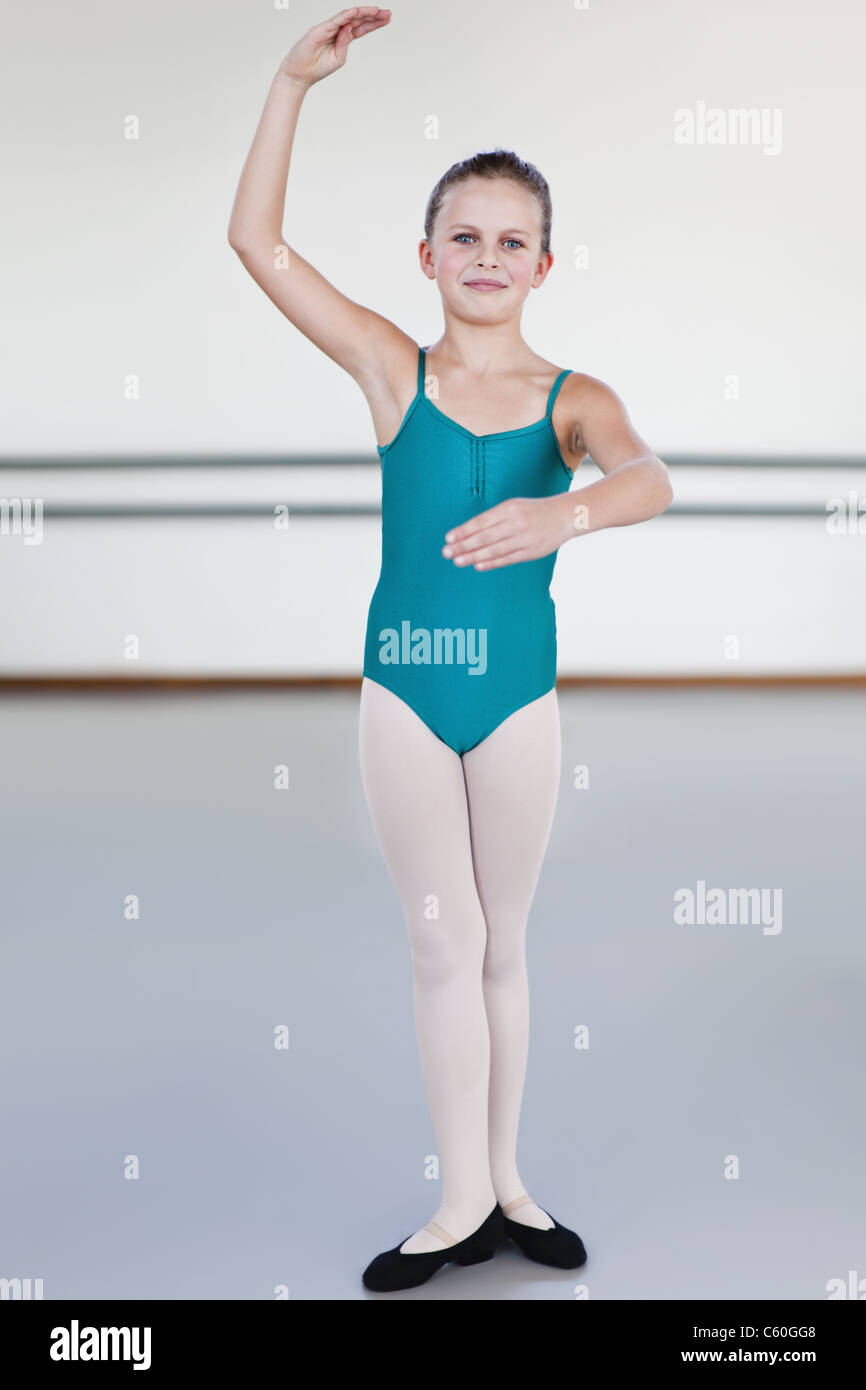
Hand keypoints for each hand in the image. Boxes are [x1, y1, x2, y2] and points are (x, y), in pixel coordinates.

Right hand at [279, 6, 390, 87]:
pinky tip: (356, 12)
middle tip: (388, 12)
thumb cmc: (318, 67)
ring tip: (377, 10)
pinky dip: (346, 16)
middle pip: (358, 20)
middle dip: (373, 16)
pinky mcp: (320, 30)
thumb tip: (350, 26)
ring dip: (363, 13)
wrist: (301, 73)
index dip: (374, 23)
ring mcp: (329, 28)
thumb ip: (345, 43)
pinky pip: (335, 21)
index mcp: (343, 39)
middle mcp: (338, 31)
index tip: (387, 18)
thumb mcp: (339, 58)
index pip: (361, 28)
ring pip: (349, 17)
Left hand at [442, 495, 570, 570]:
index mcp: (509, 509)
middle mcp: (516, 523)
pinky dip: (491, 563)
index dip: (464, 531)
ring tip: (457, 561)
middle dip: (464, 545)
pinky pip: (508, 559)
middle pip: (485, 537)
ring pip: (494, 549)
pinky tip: (477, 566)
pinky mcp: (531, 552)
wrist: (565, 516)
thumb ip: (494, 519)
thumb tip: (468, 534)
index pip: (482, 522)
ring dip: (474, 556)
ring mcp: (524, 538)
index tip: (448, 538)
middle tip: (446, 553)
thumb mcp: (514, 507)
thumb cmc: (532, 511)